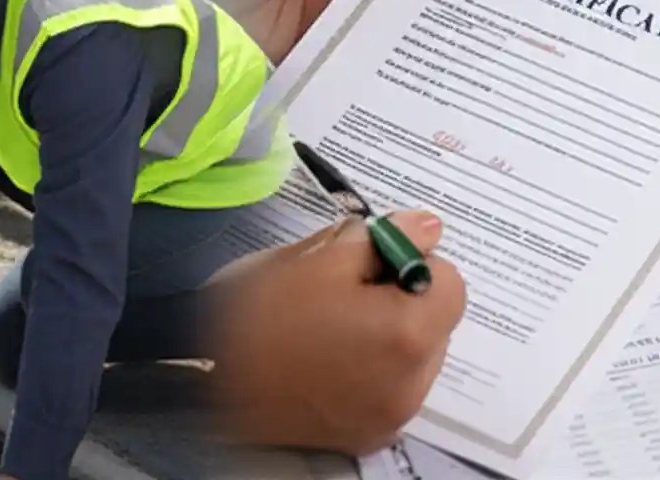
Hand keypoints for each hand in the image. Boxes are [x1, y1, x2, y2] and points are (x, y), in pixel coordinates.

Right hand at [206, 209, 466, 456]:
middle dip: (401, 298)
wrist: (208, 393)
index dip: (412, 261)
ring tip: (331, 329)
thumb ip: (380, 238)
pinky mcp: (372, 434)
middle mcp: (415, 380)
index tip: (369, 263)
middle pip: (436, 320)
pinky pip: (392, 387)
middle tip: (344, 292)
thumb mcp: (315, 260)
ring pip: (415, 355)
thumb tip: (427, 226)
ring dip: (388, 335)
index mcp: (407, 332)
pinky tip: (328, 361)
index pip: (450, 280)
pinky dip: (372, 370)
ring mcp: (394, 413)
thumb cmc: (259, 320)